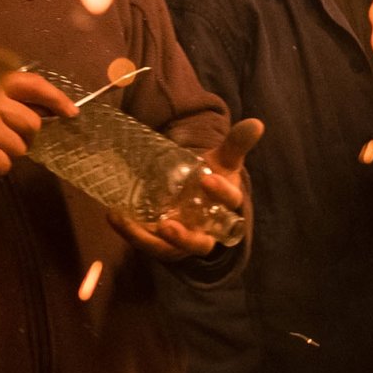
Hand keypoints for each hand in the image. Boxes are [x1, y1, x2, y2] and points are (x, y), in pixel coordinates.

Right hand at [0, 71, 77, 174]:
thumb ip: (12, 99)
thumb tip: (48, 112)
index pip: (35, 86)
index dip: (56, 99)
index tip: (71, 112)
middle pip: (32, 123)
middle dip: (26, 134)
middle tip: (8, 136)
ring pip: (20, 146)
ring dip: (9, 151)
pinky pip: (4, 163)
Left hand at [111, 118, 261, 259]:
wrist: (197, 198)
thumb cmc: (212, 179)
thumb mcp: (224, 161)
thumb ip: (236, 144)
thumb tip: (256, 123)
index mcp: (227, 209)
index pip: (229, 204)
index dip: (221, 193)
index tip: (207, 179)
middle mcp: (207, 232)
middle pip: (199, 243)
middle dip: (184, 237)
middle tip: (168, 225)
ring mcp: (182, 242)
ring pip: (169, 250)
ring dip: (149, 240)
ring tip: (129, 221)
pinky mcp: (162, 244)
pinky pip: (147, 243)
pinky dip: (131, 233)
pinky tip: (115, 215)